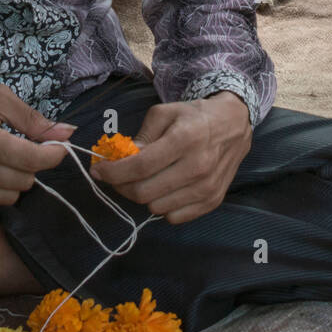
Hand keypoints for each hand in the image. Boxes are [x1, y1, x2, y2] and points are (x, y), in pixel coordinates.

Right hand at [0, 65, 69, 206]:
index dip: (53, 153)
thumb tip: (67, 133)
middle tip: (28, 144)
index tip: (59, 144)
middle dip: (34, 163)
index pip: (32, 160)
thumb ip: (33, 119)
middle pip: (24, 181)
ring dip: (18, 177)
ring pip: (10, 196)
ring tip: (9, 155)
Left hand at [96, 91, 251, 223]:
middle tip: (116, 176)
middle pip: (144, 192)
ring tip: (145, 179)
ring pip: (156, 208)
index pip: (139, 166)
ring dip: (143, 195)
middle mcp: (198, 166)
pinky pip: (174, 217)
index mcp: (184, 139)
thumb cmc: (194, 116)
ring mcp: (207, 187)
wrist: (234, 124)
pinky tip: (164, 188)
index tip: (97, 170)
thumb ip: (141, 137)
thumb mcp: (164, 114)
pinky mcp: (213, 201)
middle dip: (121, 185)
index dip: (112, 172)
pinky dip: (162, 205)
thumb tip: (120, 161)